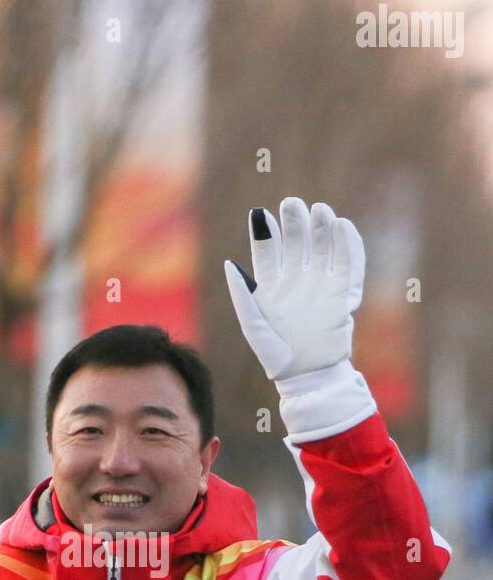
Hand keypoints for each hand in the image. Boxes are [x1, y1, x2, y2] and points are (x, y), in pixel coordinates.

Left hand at [224, 197, 364, 381]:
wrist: (308, 375)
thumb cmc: (275, 354)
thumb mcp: (254, 326)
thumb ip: (243, 296)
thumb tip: (230, 264)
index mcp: (270, 285)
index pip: (268, 250)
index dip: (265, 232)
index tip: (261, 215)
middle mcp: (296, 280)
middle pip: (296, 242)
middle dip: (295, 222)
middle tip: (293, 204)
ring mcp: (320, 284)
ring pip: (322, 247)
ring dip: (321, 227)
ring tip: (319, 210)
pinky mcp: (342, 293)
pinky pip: (348, 263)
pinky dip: (347, 245)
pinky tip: (342, 226)